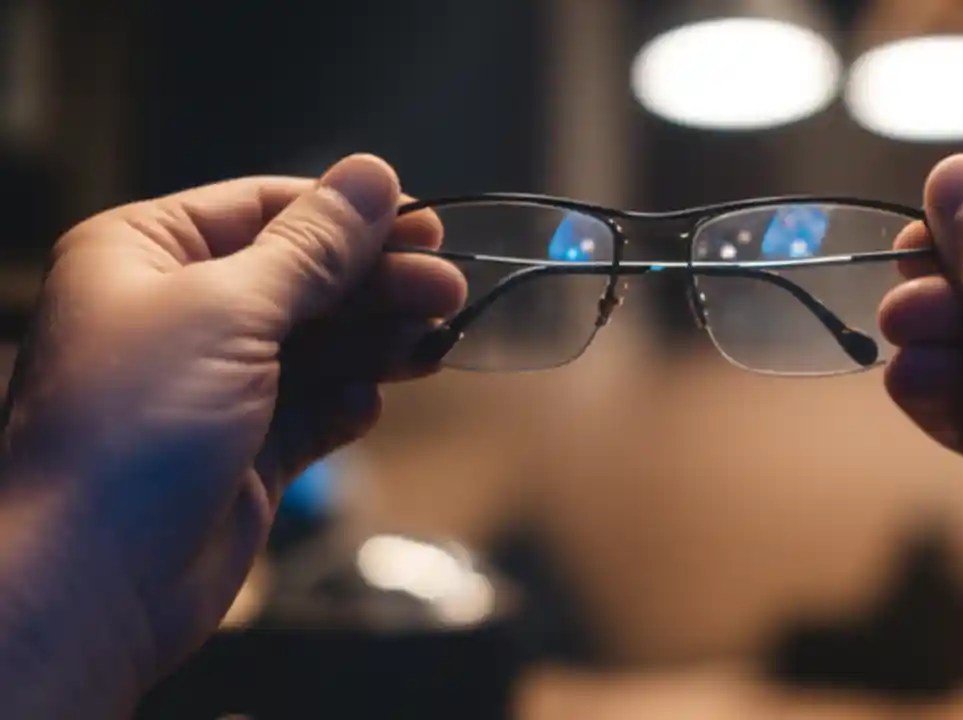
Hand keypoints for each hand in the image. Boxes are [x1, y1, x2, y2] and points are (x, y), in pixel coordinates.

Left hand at [0, 154, 463, 714]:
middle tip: (447, 289)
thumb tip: (373, 174)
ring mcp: (212, 387)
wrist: (92, 583)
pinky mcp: (243, 451)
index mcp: (144, 255)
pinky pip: (311, 411)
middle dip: (375, 285)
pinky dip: (344, 406)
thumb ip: (312, 247)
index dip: (347, 215)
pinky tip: (364, 406)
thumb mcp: (229, 311)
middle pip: (302, 279)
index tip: (425, 222)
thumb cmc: (132, 429)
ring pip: (316, 346)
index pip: (264, 210)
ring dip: (375, 344)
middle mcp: (175, 314)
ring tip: (433, 344)